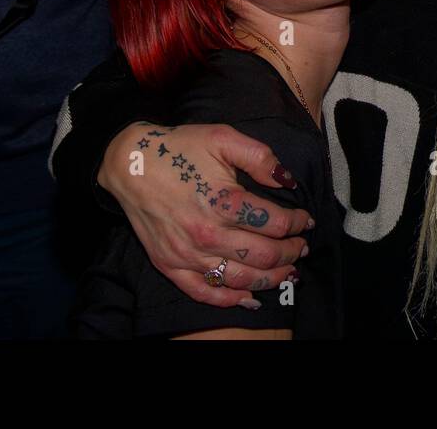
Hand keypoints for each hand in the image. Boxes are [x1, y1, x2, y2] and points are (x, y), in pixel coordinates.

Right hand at [99, 122, 311, 308]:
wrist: (131, 165)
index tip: (305, 221)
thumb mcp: (223, 138)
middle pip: (264, 255)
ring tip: (288, 271)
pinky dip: (230, 299)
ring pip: (241, 279)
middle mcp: (207, 234)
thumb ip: (259, 157)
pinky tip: (250, 297)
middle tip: (301, 247)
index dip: (297, 223)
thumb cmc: (179, 148)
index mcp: (223, 201)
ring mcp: (187, 254)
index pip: (274, 223)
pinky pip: (205, 292)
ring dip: (271, 278)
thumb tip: (287, 180)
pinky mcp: (170, 265)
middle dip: (291, 253)